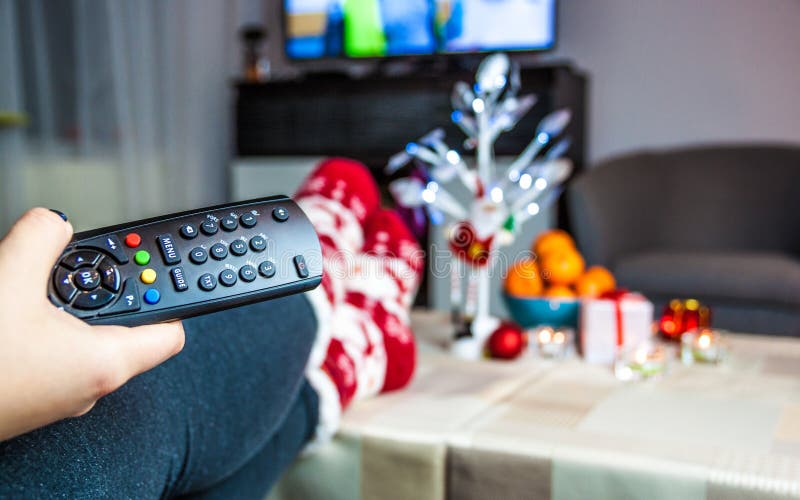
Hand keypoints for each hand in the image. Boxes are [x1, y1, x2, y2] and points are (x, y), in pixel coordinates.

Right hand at [0, 208, 184, 440]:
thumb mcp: (8, 283)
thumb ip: (40, 238)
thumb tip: (54, 222)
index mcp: (107, 362)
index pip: (172, 330)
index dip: (172, 295)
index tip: (166, 267)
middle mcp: (91, 387)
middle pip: (123, 324)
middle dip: (105, 286)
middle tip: (80, 259)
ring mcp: (60, 396)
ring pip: (81, 338)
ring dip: (66, 304)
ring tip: (35, 281)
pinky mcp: (31, 399)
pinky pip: (52, 354)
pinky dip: (42, 327)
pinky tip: (14, 312)